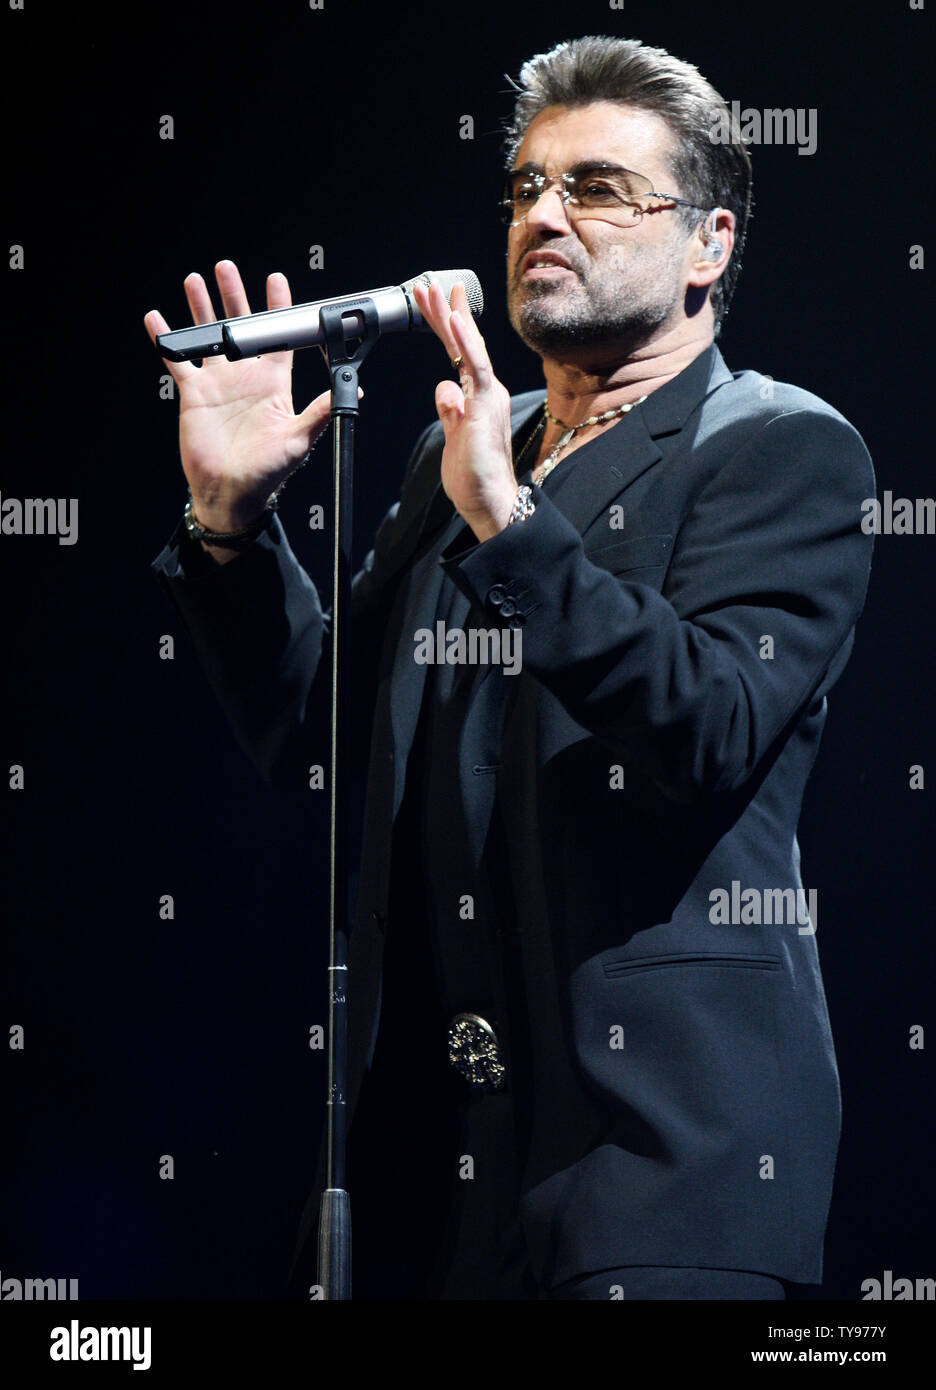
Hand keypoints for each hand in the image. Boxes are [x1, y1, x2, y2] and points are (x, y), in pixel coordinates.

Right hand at [144, 261, 336, 532]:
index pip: (279, 338)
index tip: (277, 280)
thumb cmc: (268, 472)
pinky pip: (178, 361)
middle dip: (234, 296)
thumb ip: (321, 411)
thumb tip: (354, 390)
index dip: (278, 309)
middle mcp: (246, 378)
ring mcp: (219, 383)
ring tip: (195, 280)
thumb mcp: (299, 440)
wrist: (231, 493)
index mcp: (274, 384)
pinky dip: (166, 340)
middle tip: (227, 268)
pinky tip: (156, 319)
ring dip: (201, 308)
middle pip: (240, 327)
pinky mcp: (194, 394)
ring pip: (208, 336)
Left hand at [411, 280, 517, 542]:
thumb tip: (444, 387)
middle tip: (428, 286)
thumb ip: (450, 411)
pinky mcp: (485, 404)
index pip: (459, 355)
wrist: (490, 501)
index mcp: (477, 397)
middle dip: (445, 312)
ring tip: (435, 291)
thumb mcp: (453, 436)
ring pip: (468, 347)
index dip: (446, 328)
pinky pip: (475, 365)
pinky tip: (455, 318)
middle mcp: (486, 391)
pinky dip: (465, 340)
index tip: (434, 304)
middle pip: (463, 343)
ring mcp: (487, 395)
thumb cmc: (474, 476)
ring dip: (451, 317)